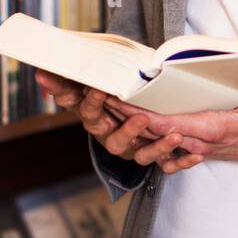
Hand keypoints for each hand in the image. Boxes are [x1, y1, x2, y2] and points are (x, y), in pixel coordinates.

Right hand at [35, 74, 202, 174]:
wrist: (131, 124)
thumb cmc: (107, 100)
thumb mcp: (91, 87)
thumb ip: (68, 80)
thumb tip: (40, 73)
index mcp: (96, 119)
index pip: (87, 111)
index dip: (91, 102)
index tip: (99, 88)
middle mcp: (111, 138)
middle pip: (113, 139)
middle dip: (128, 129)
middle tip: (142, 118)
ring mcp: (132, 150)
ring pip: (141, 155)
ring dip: (158, 147)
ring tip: (175, 135)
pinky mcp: (152, 158)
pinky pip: (167, 164)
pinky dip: (181, 162)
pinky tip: (196, 155)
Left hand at [102, 75, 237, 173]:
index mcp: (214, 130)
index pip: (168, 124)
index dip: (141, 115)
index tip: (117, 101)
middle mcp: (199, 140)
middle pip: (151, 131)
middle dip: (124, 116)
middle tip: (96, 95)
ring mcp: (195, 143)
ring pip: (153, 136)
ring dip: (128, 122)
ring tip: (103, 101)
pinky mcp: (194, 142)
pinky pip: (162, 139)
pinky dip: (142, 130)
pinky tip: (126, 117)